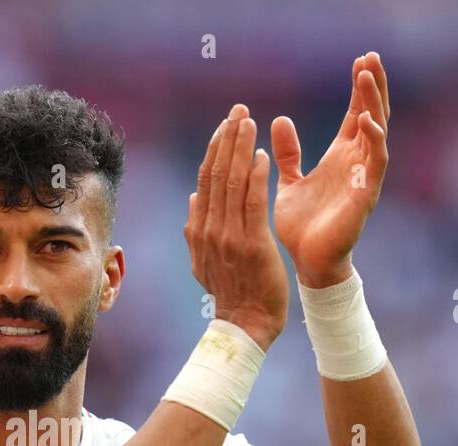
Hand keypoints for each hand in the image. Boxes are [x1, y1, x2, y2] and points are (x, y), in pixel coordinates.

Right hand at [184, 104, 288, 349]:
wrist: (245, 325)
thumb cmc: (232, 293)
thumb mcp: (205, 260)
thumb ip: (197, 228)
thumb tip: (194, 196)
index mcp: (199, 230)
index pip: (206, 180)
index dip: (215, 149)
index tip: (226, 124)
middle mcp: (209, 230)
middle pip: (216, 174)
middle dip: (227, 138)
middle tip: (238, 110)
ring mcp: (229, 237)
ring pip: (232, 183)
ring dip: (241, 149)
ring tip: (249, 121)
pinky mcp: (252, 244)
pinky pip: (253, 203)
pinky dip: (256, 177)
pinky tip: (262, 155)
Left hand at [271, 52, 390, 287]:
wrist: (307, 263)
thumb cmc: (301, 226)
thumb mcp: (289, 181)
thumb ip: (288, 153)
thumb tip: (280, 120)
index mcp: (341, 157)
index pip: (354, 114)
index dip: (359, 89)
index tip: (360, 60)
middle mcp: (356, 163)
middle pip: (372, 115)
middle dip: (372, 87)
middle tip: (371, 56)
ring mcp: (363, 177)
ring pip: (377, 132)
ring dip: (374, 104)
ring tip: (368, 77)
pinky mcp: (365, 195)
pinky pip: (375, 163)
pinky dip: (373, 141)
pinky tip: (367, 122)